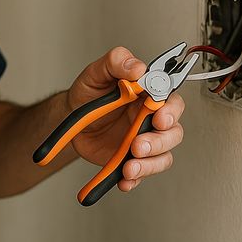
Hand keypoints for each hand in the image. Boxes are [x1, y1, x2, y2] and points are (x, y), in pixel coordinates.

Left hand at [66, 47, 184, 191]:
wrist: (68, 115)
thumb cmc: (89, 92)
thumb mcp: (97, 72)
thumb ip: (116, 61)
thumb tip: (137, 67)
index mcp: (148, 96)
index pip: (172, 102)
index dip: (170, 112)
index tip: (159, 118)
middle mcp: (149, 119)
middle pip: (172, 133)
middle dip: (159, 142)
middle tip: (138, 145)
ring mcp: (142, 140)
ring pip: (162, 157)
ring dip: (149, 165)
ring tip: (129, 167)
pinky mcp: (131, 159)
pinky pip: (142, 173)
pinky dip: (135, 180)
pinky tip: (124, 180)